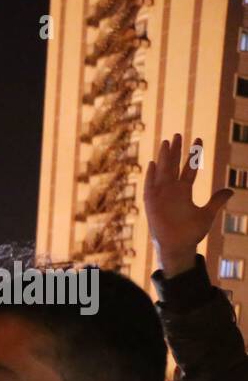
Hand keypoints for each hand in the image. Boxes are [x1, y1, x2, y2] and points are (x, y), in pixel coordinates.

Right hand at [144, 133, 232, 276]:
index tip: (199, 140)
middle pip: (173, 165)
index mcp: (184, 191)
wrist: (177, 246)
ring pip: (162, 171)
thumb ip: (217, 201)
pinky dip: (150, 176)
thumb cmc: (191, 233)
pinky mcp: (151, 203)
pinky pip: (150, 186)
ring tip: (166, 142)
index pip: (189, 168)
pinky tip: (152, 164)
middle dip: (176, 150)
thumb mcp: (207, 214)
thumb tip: (231, 190)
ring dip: (163, 157)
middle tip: (177, 135)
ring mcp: (161, 195)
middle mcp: (172, 190)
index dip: (194, 154)